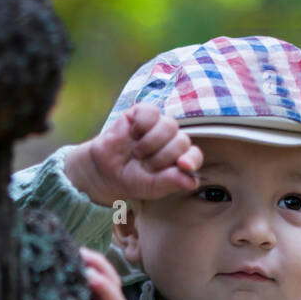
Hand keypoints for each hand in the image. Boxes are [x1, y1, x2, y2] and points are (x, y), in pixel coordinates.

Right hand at [64, 105, 203, 206]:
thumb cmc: (132, 179)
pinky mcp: (143, 113)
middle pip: (182, 141)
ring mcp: (159, 125)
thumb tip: (192, 181)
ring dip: (150, 144)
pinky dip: (142, 126)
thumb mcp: (153, 186)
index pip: (194, 155)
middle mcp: (172, 139)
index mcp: (179, 158)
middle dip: (162, 157)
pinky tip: (133, 134)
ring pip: (169, 126)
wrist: (106, 172)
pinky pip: (152, 113)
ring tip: (138, 153)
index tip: (183, 165)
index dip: (191, 159)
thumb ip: (173, 181)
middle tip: (146, 165)